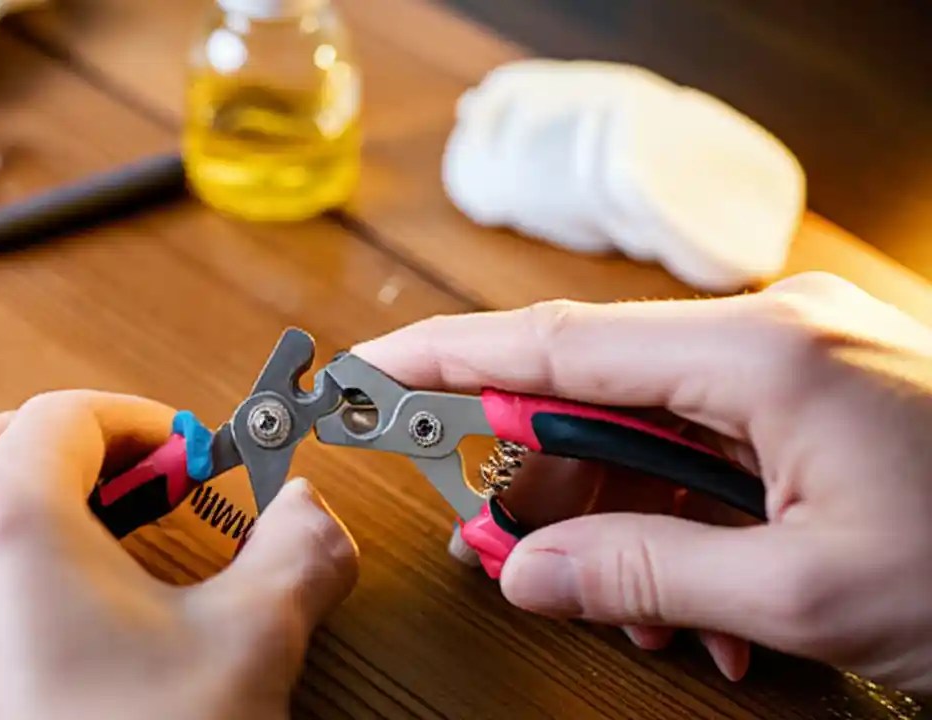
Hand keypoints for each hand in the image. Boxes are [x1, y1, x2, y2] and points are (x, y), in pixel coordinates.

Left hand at [0, 391, 358, 719]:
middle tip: (118, 472)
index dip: (138, 422)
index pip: (61, 419)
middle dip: (42, 448)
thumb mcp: (251, 645)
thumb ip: (296, 553)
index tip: (187, 452)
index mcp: (6, 531)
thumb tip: (310, 516)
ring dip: (1, 514)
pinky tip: (50, 635)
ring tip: (90, 548)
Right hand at [353, 272, 931, 691]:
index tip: (370, 370)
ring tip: (649, 617)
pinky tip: (715, 610)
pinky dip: (690, 529)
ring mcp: (798, 369)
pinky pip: (714, 456)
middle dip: (542, 488)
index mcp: (757, 355)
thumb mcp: (806, 593)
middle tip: (494, 552)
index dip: (450, 359)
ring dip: (628, 530)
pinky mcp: (820, 406)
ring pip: (653, 440)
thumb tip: (523, 572)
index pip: (556, 346)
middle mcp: (771, 340)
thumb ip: (644, 571)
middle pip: (596, 400)